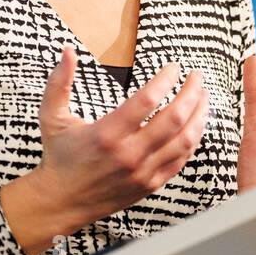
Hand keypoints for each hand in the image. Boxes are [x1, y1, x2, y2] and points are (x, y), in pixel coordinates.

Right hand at [1, 43, 209, 254]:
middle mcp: (128, 154)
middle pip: (174, 119)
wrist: (60, 202)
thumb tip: (67, 51)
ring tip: (203, 97)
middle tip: (197, 77)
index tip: (174, 67)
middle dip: (191, 93)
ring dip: (199, 115)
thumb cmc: (58, 156)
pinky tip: (196, 124)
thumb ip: (59, 82)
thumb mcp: (51, 116)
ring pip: (184, 141)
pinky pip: (181, 160)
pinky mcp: (150, 184)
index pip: (147, 100)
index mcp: (106, 134)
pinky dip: (193, 140)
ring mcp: (142, 172)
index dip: (166, 79)